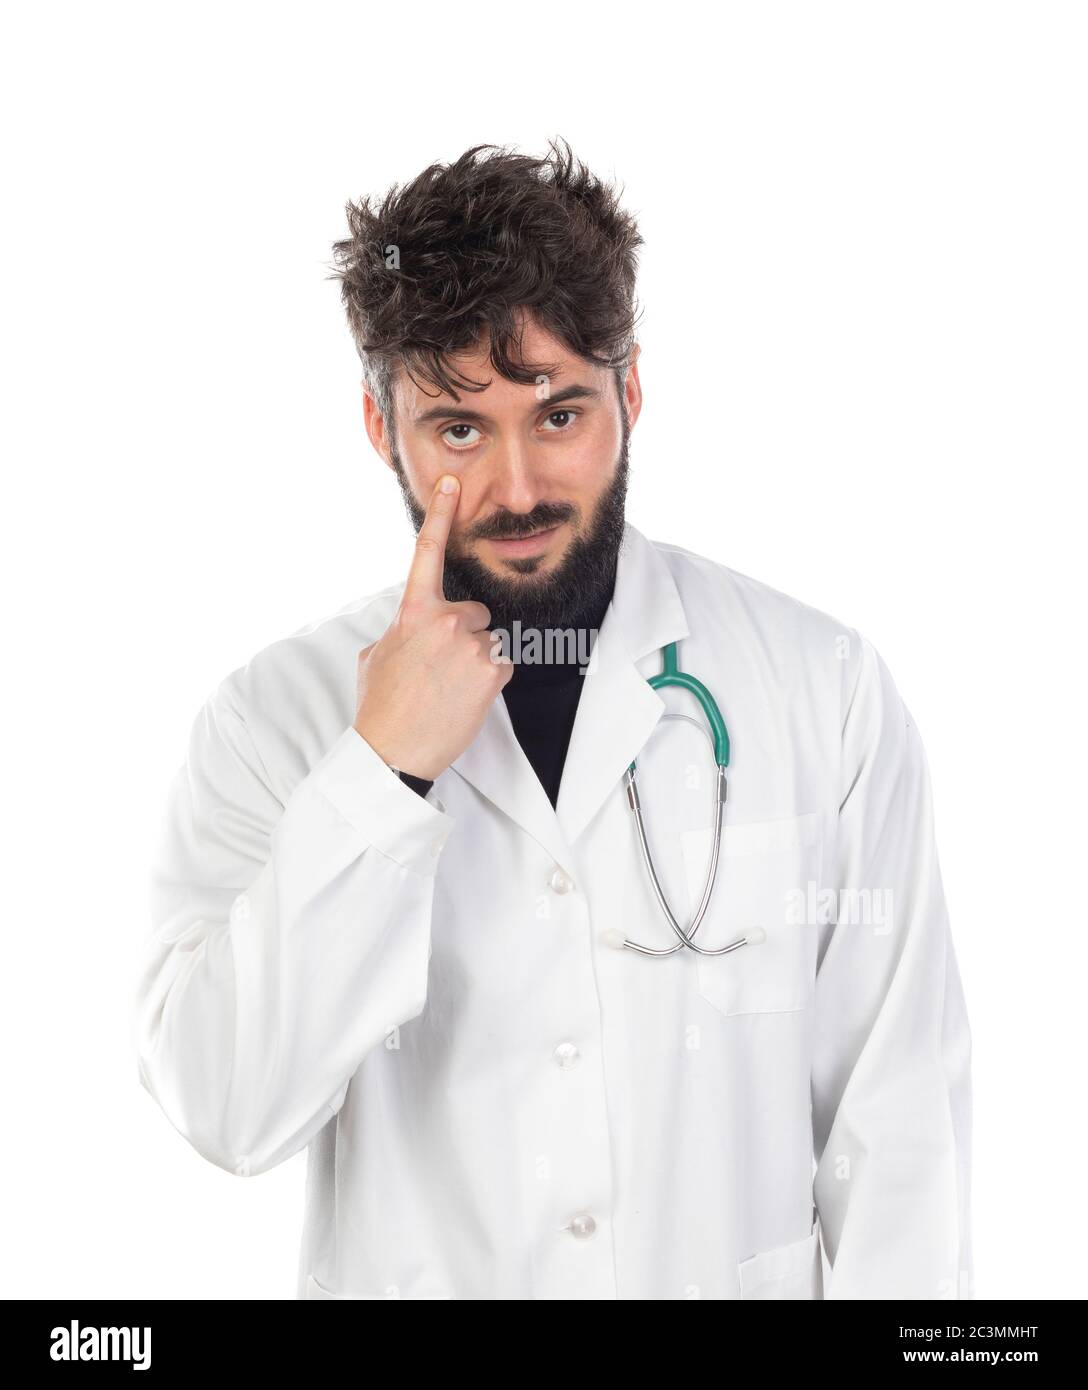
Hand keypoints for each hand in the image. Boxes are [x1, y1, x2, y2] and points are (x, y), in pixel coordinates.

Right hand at [353, 475, 512, 779]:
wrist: (392, 751)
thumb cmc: (381, 706)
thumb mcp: (377, 656)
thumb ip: (402, 629)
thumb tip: (414, 628)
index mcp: (412, 612)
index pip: (428, 553)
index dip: (441, 514)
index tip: (452, 483)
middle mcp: (445, 621)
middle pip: (475, 612)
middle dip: (465, 635)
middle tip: (440, 670)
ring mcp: (471, 645)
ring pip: (489, 642)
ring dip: (477, 662)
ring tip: (449, 690)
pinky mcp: (492, 672)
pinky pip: (502, 666)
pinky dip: (489, 682)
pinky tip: (464, 700)